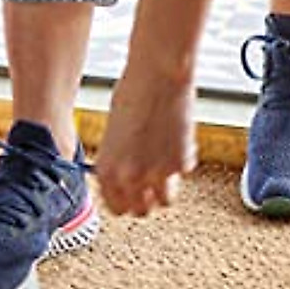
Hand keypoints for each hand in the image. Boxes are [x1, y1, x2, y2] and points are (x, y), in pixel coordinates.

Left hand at [95, 65, 196, 215]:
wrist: (158, 77)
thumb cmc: (131, 96)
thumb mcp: (113, 133)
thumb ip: (117, 160)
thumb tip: (124, 176)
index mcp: (107, 170)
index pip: (115, 207)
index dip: (123, 201)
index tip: (129, 195)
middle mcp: (129, 177)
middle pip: (140, 211)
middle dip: (145, 200)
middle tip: (149, 185)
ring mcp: (157, 173)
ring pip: (164, 202)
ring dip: (165, 188)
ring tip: (164, 167)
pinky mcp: (182, 164)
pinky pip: (182, 175)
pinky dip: (180, 164)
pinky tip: (175, 142)